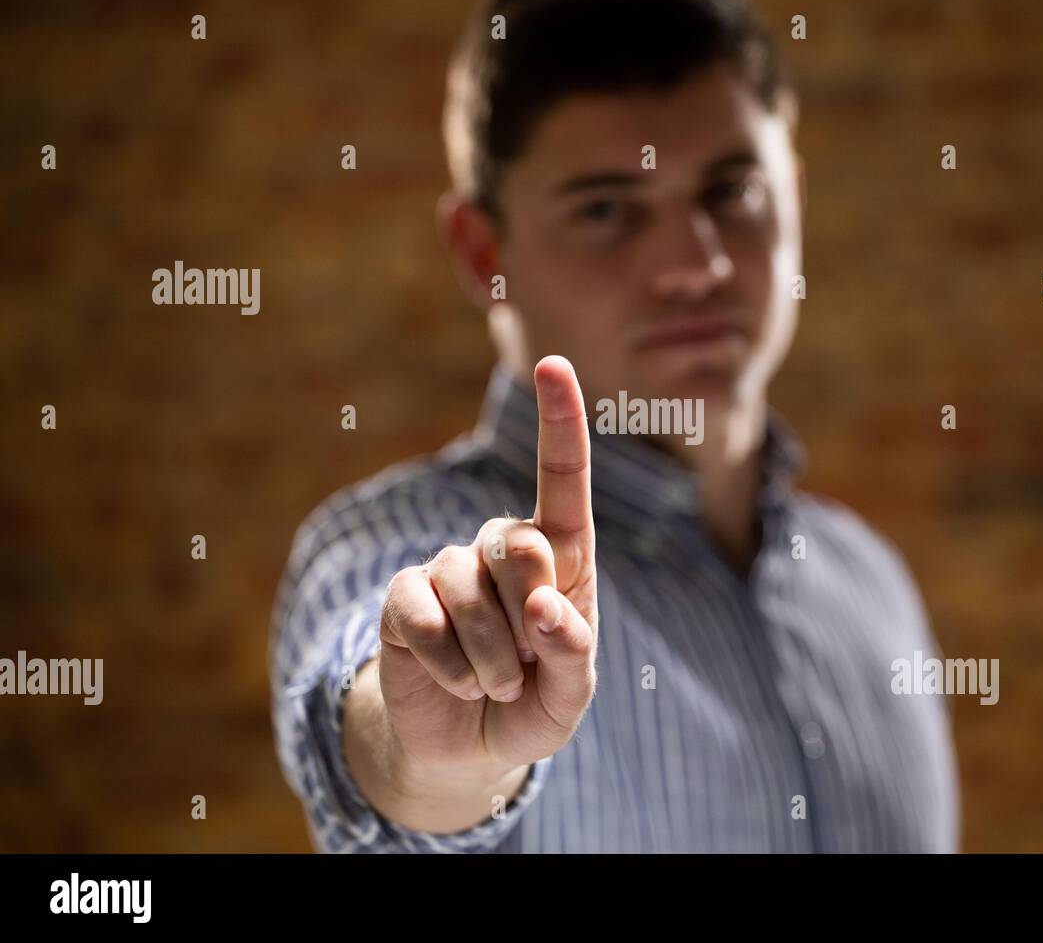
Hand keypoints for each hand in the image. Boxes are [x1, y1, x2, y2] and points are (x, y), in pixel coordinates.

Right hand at [375, 355, 597, 783]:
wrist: (469, 745)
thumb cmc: (535, 701)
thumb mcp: (572, 691)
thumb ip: (574, 651)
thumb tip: (546, 608)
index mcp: (560, 555)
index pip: (562, 479)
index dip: (559, 421)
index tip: (552, 363)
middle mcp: (503, 546)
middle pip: (521, 546)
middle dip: (530, 619)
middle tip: (531, 663)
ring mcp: (450, 567)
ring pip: (470, 591)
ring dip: (492, 659)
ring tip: (496, 683)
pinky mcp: (404, 595)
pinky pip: (423, 616)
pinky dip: (449, 664)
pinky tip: (458, 681)